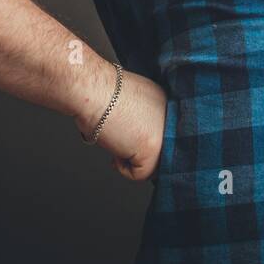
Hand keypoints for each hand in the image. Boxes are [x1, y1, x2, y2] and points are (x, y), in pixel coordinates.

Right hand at [74, 65, 167, 181]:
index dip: (143, 140)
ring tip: (117, 143)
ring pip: (153, 165)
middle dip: (140, 152)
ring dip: (132, 160)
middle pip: (162, 151)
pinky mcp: (152, 149)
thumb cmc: (100, 92)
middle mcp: (171, 118)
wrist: (91, 89)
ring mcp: (164, 134)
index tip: (127, 137)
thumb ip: (143, 117)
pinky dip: (123, 169)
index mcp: (167, 103)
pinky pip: (140, 174)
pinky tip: (115, 150)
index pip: (163, 134)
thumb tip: (139, 135)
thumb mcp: (131, 102)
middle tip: (121, 144)